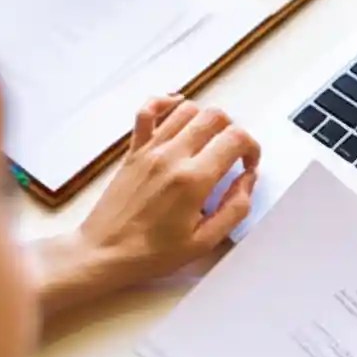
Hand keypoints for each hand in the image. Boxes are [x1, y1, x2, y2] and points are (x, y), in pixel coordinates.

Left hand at [31, 96, 259, 318]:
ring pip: (187, 110)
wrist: (104, 253)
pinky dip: (165, 102)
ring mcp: (150, 150)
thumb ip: (234, 208)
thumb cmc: (151, 253)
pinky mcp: (134, 150)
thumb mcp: (205, 242)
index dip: (251, 148)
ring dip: (206, 120)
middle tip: (232, 155)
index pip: (235, 139)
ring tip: (208, 142)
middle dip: (233, 131)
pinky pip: (147, 111)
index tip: (247, 166)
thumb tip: (247, 180)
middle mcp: (172, 156)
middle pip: (215, 117)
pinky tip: (177, 109)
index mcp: (193, 180)